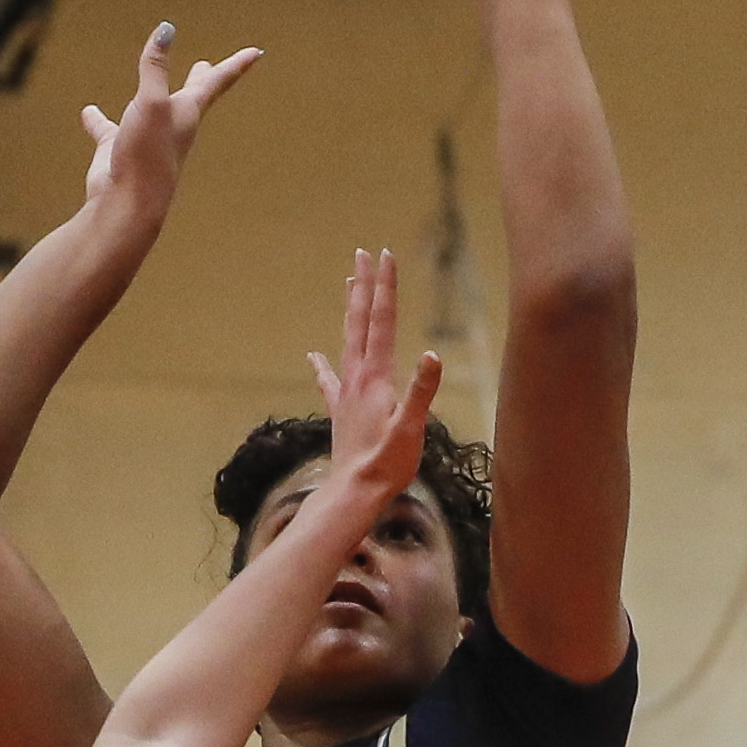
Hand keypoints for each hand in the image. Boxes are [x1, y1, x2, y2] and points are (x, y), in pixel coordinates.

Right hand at [80, 24, 263, 222]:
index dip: (236, 64)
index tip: (257, 52)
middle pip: (191, 97)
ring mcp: (145, 141)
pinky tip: (89, 112)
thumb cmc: (147, 156)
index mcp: (187, 114)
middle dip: (201, 80)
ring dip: (151, 95)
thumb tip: (165, 30)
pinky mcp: (119, 153)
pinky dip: (98, 120)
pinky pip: (107, 130)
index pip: (217, 82)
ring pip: (149, 111)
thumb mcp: (151, 103)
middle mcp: (171, 127)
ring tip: (149, 83)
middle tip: (208, 66)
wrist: (126, 206)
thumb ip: (155, 67)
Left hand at [305, 248, 444, 508]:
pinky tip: (313, 356)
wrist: (353, 493)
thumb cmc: (386, 464)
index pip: (382, 321)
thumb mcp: (411, 428)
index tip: (386, 254)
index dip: (385, 287)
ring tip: (349, 283)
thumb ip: (421, 391)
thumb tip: (434, 355)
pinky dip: (322, 363)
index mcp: (375, 377)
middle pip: (360, 321)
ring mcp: (346, 393)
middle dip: (365, 285)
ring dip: (350, 309)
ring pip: (347, 340)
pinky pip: (330, 379)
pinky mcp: (341, 410)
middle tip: (363, 253)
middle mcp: (356, 378)